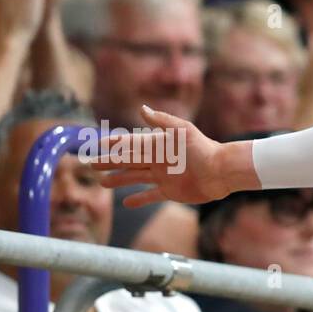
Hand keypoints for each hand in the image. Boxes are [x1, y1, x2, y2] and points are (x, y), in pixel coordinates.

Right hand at [94, 106, 249, 206]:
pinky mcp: (171, 191)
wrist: (221, 171)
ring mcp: (163, 177)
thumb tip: (142, 108)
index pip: (130, 144)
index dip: (114, 144)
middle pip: (128, 162)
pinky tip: (126, 203)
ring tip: (103, 183)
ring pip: (134, 178)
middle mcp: (158, 161)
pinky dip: (139, 199)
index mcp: (158, 145)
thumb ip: (162, 121)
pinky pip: (151, 196)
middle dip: (110, 163)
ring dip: (118, 180)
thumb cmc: (203, 149)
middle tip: (92, 165)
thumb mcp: (183, 130)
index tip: (98, 144)